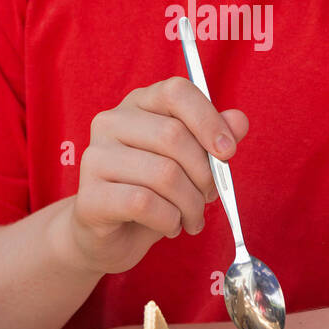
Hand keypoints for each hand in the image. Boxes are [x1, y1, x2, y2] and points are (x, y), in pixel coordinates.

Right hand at [64, 76, 247, 275]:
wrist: (109, 237)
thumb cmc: (152, 193)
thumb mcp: (189, 164)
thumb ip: (213, 140)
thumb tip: (239, 121)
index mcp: (138, 104)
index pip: (176, 92)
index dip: (208, 120)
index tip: (228, 152)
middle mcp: (110, 122)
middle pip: (173, 136)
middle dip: (204, 174)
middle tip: (210, 197)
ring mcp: (95, 158)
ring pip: (163, 174)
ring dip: (190, 204)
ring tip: (191, 218)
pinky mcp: (89, 196)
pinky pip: (144, 203)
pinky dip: (169, 220)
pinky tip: (170, 226)